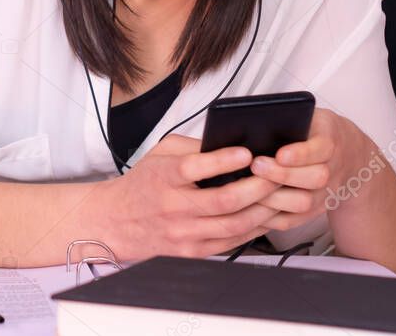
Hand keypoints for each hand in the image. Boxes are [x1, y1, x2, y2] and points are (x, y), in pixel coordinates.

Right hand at [88, 134, 281, 261]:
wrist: (116, 222)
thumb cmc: (143, 184)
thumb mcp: (160, 154)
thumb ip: (193, 147)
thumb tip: (230, 143)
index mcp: (165, 177)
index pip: (195, 168)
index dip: (223, 160)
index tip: (247, 153)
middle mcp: (174, 207)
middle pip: (224, 200)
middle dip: (257, 186)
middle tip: (276, 174)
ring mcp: (184, 233)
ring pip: (234, 225)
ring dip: (263, 209)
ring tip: (278, 194)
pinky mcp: (192, 252)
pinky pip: (232, 243)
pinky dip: (254, 229)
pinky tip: (265, 215)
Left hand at [249, 106, 373, 231]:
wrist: (349, 154)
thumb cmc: (318, 131)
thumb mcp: (310, 116)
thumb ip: (289, 118)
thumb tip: (254, 120)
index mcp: (331, 140)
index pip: (322, 148)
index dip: (301, 154)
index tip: (280, 153)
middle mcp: (333, 170)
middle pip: (315, 178)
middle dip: (282, 174)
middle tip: (256, 165)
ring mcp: (325, 193)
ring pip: (305, 203)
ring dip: (274, 198)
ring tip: (249, 187)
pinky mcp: (314, 211)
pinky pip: (293, 221)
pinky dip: (272, 218)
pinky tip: (252, 208)